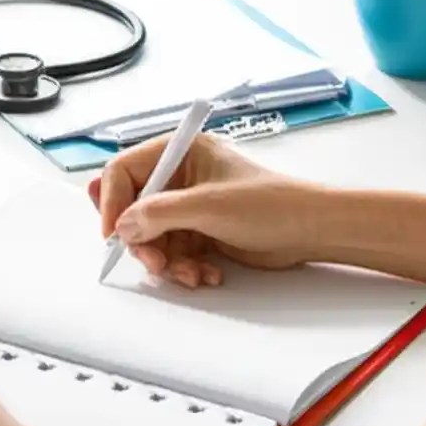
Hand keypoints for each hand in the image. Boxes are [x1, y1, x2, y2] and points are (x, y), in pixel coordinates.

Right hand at [90, 133, 322, 287]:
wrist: (313, 230)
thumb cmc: (271, 204)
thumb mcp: (207, 206)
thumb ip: (157, 214)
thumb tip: (122, 227)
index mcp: (178, 151)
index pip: (123, 172)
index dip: (112, 203)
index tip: (113, 235)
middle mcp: (178, 175)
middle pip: (133, 209)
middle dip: (142, 241)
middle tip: (155, 263)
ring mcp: (188, 204)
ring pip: (151, 236)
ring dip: (166, 260)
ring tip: (190, 273)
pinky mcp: (198, 229)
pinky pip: (171, 250)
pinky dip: (182, 266)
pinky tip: (205, 273)